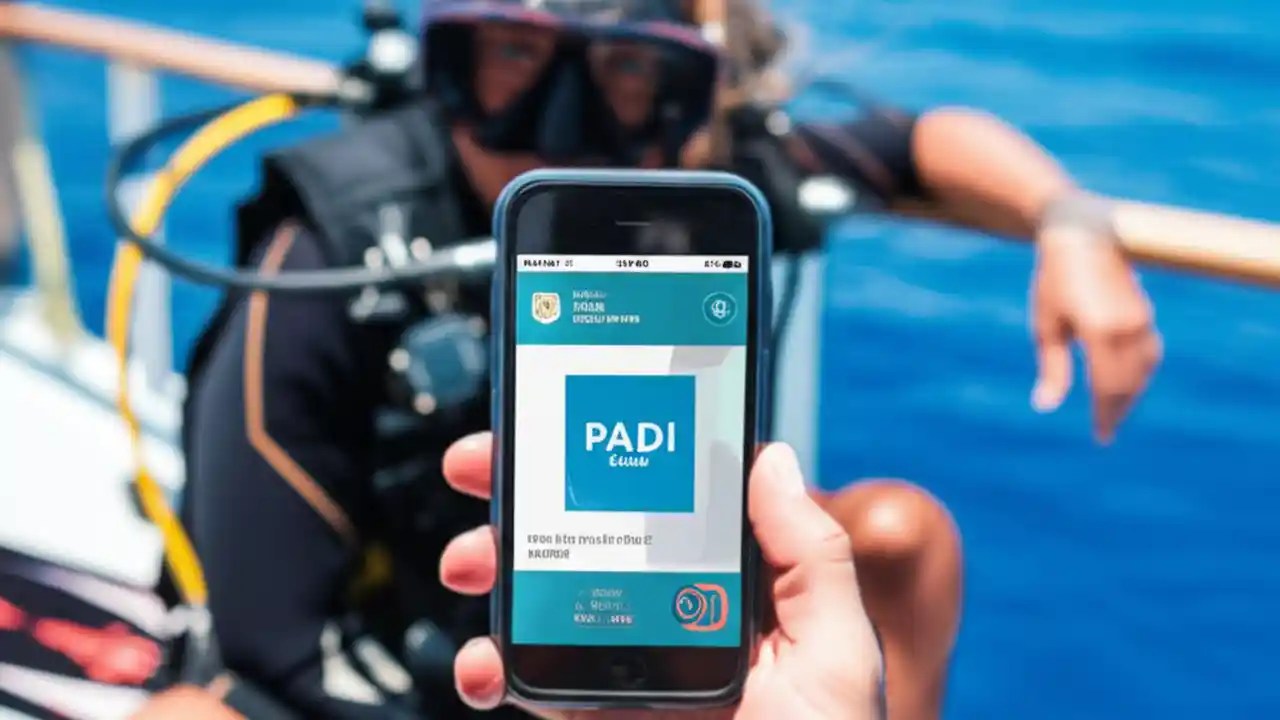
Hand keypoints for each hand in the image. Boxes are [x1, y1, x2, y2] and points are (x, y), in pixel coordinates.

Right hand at [438, 433, 883, 719]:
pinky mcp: (595, 714)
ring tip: (466, 563)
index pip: (667, 499)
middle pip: (591, 534)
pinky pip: (531, 681)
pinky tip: (482, 666)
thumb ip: (810, 557)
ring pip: (546, 597)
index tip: (567, 417)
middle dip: (528, 495)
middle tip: (478, 468)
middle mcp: (674, 612)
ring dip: (494, 567)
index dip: (615, 454)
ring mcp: (629, 666)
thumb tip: (772, 456)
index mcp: (732, 584)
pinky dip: (491, 666)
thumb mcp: (836, 653)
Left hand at [1030, 194, 1161, 442]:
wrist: (1083, 236)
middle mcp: (1127, 328)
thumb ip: (1052, 368)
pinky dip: (1140, 373)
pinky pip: (1148, 353)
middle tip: (1106, 430)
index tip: (1101, 437)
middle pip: (1128, 383)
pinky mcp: (1145, 313)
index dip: (1106, 415)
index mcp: (1100, 332)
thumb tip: (1044, 406)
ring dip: (1131, 394)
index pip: (1108, 387)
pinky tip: (1127, 383)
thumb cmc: (1055, 280)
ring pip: (1142, 370)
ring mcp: (1141, 319)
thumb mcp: (1047, 325)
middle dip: (1118, 409)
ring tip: (1114, 412)